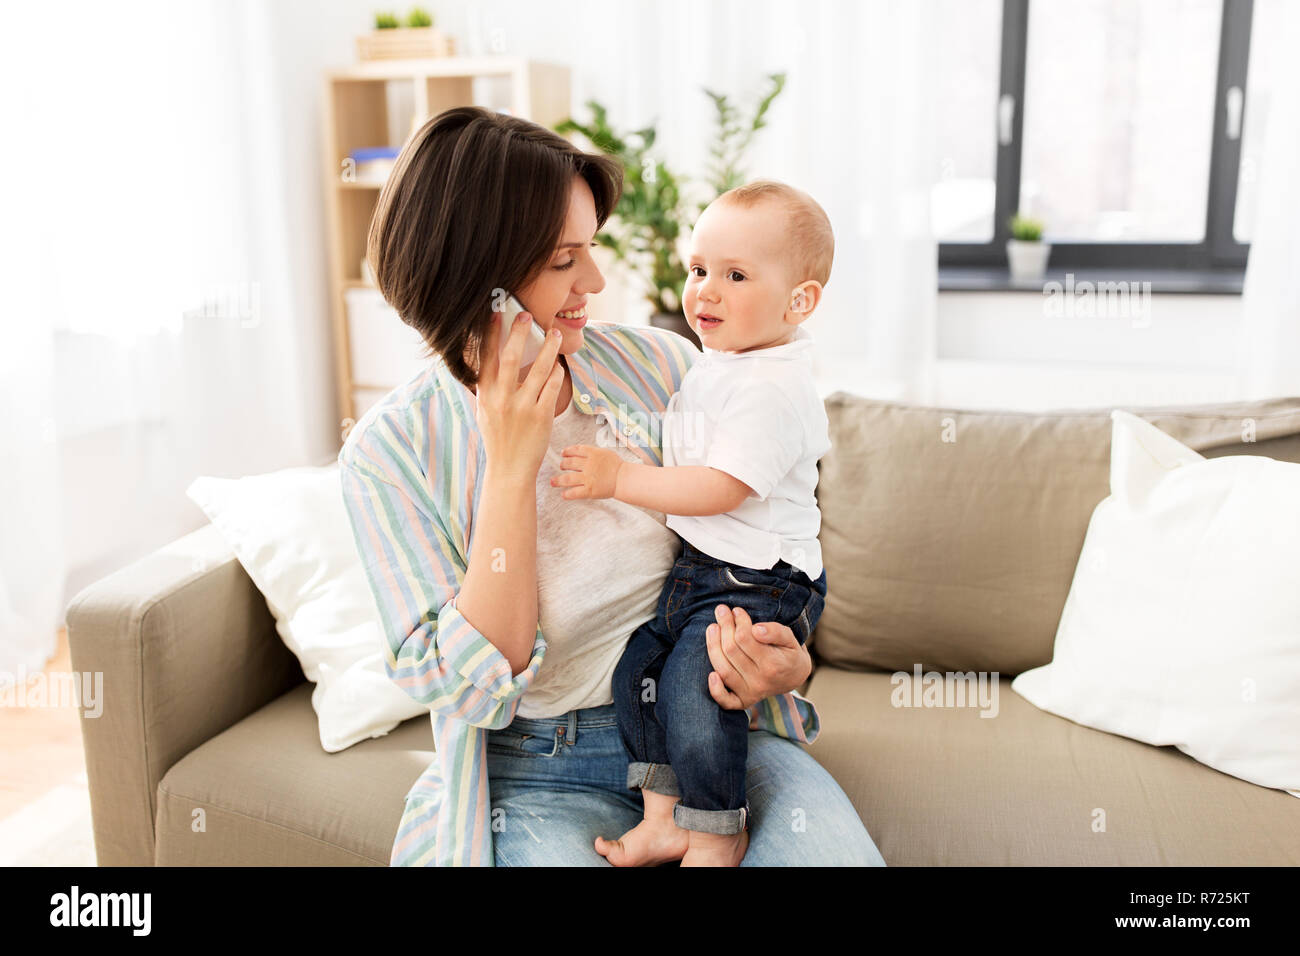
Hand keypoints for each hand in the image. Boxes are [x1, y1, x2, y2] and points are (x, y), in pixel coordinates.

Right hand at [474, 310, 566, 482]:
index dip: (490, 333)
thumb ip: (487, 387)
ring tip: (555, 334)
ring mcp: (523, 408)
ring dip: (549, 348)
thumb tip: (488, 360)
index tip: (495, 314)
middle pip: (512, 358)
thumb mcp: (485, 411)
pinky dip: (557, 373)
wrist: (509, 469)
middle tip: (527, 315)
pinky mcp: (542, 417)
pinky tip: (560, 365)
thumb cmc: (497, 438)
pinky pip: (553, 387)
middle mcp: (502, 399)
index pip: (486, 358)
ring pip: (539, 369)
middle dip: (519, 333)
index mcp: (486, 395)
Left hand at [552, 443, 624, 499]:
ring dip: (558, 481)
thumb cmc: (617, 466)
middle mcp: (588, 465)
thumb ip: (593, 452)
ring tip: (553, 482)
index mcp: (593, 454)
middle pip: (569, 463)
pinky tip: (563, 495)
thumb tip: (581, 451)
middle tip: (561, 466)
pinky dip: (567, 494)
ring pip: (567, 478)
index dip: (567, 451)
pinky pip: (574, 493)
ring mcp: (587, 478)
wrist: (624, 479)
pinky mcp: (589, 490)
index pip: (575, 450)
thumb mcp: (606, 452)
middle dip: (563, 465)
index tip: (563, 453)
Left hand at [705, 605, 811, 711]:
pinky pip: (726, 701)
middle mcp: (760, 681)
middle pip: (731, 651)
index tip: (737, 611)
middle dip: (724, 627)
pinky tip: (711, 674)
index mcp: (773, 664)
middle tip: (722, 611)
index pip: (745, 639)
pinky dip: (716, 690)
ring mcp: (751, 693)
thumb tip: (756, 629)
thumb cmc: (789, 653)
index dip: (738, 621)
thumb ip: (776, 631)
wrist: (794, 677)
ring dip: (713, 646)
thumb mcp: (790, 638)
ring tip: (713, 627)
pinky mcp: (743, 701)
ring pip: (723, 669)